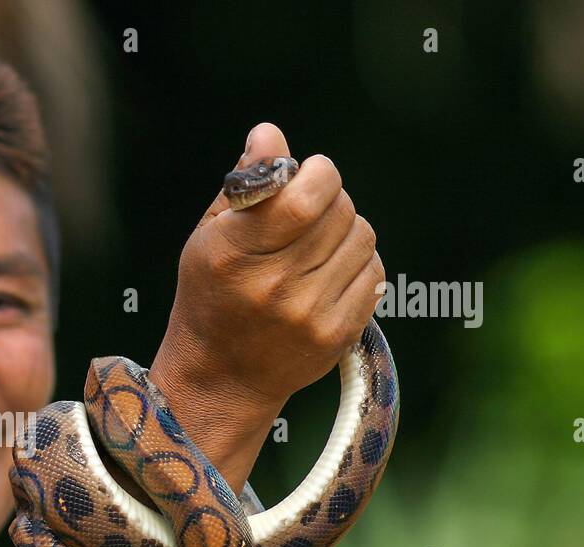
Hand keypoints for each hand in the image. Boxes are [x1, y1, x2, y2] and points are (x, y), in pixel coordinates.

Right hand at [148, 123, 384, 488]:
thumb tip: (270, 133)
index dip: (319, 174)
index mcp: (234, 254)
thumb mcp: (210, 237)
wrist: (221, 377)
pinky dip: (356, 265)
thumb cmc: (212, 295)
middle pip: (340, 211)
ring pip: (362, 237)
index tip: (308, 175)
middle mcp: (272, 286)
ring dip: (346, 231)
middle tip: (309, 212)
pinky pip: (373, 273)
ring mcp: (308, 314)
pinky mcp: (336, 335)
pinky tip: (328, 276)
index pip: (307, 196)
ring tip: (317, 246)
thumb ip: (244, 184)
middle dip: (330, 199)